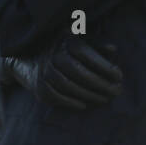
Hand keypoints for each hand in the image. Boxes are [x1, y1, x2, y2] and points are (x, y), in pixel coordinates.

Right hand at [3, 38, 122, 109]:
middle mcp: (53, 55)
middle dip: (100, 84)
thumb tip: (114, 49)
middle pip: (79, 72)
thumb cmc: (60, 48)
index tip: (119, 76)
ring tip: (105, 99)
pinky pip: (56, 97)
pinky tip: (85, 105)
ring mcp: (44, 71)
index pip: (86, 54)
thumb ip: (96, 44)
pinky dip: (71, 102)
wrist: (26, 58)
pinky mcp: (38, 87)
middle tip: (117, 91)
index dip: (104, 66)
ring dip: (90, 95)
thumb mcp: (77, 40)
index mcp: (65, 41)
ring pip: (69, 86)